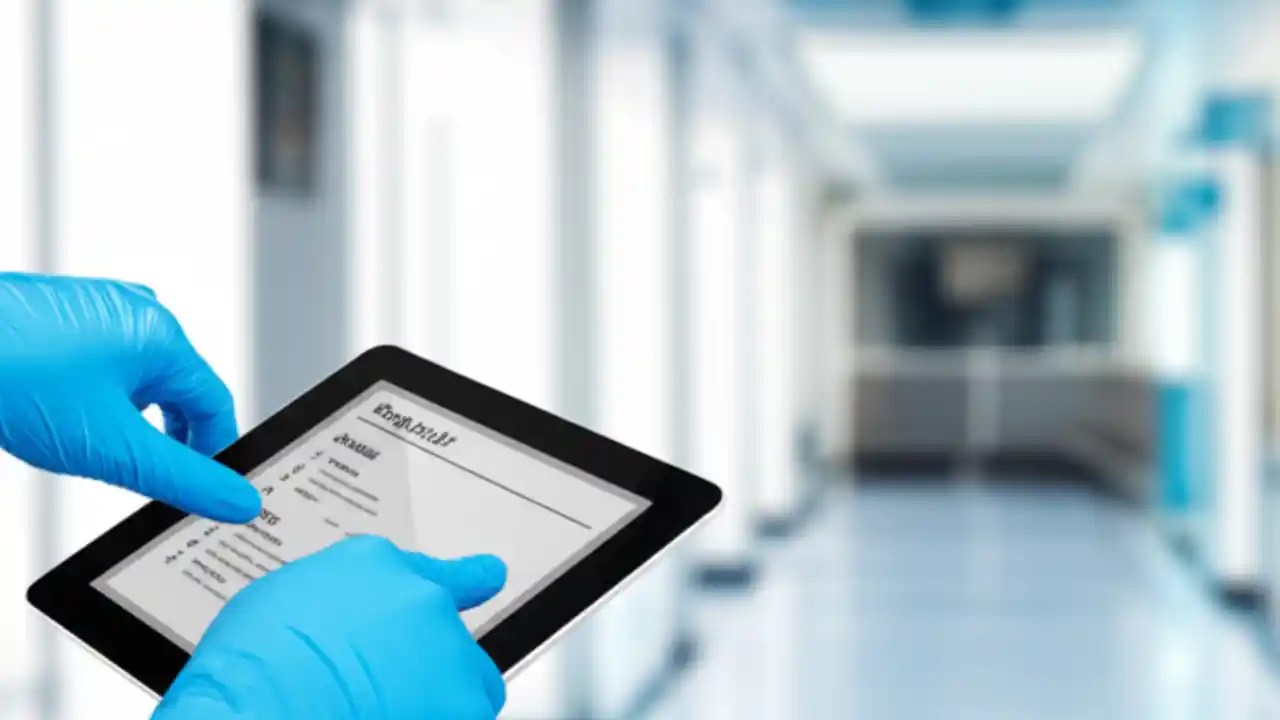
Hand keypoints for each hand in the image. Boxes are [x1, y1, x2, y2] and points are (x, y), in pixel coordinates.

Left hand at [0, 273, 259, 520]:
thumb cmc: (10, 376)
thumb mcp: (110, 448)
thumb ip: (183, 479)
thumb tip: (236, 499)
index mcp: (161, 334)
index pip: (215, 404)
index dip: (213, 455)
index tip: (203, 491)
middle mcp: (135, 313)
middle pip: (178, 393)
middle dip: (163, 440)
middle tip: (140, 478)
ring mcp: (96, 310)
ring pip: (136, 382)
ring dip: (124, 422)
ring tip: (87, 445)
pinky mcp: (61, 317)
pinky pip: (101, 367)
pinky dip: (93, 401)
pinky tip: (59, 418)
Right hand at [153, 536, 507, 719]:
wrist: (256, 714)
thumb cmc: (250, 673)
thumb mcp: (279, 607)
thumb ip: (335, 606)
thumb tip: (346, 626)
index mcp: (372, 565)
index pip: (422, 568)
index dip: (459, 578)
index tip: (488, 574)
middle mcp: (418, 596)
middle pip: (442, 629)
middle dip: (423, 660)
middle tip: (387, 694)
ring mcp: (446, 646)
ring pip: (466, 678)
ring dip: (439, 696)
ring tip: (385, 715)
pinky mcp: (465, 699)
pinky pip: (468, 712)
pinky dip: (443, 719)